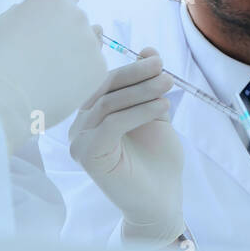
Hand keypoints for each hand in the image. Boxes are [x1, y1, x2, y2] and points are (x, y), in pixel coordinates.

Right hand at [0, 0, 106, 152]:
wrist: (3, 100)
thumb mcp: (1, 25)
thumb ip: (25, 14)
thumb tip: (37, 17)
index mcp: (52, 0)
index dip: (60, 6)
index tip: (52, 19)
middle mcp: (77, 17)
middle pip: (77, 20)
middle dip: (65, 32)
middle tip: (45, 54)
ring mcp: (91, 43)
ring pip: (89, 43)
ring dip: (77, 52)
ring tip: (53, 72)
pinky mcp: (100, 68)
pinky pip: (94, 66)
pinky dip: (82, 74)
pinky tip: (62, 85)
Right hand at [67, 47, 184, 245]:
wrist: (161, 200)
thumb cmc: (158, 160)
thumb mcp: (156, 115)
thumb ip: (149, 86)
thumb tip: (148, 50)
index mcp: (93, 114)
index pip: (107, 82)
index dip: (128, 66)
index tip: (155, 55)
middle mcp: (80, 126)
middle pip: (106, 88)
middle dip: (138, 74)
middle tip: (165, 69)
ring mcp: (80, 141)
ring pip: (109, 104)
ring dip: (142, 91)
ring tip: (169, 85)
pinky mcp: (88, 154)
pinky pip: (111, 124)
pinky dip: (139, 111)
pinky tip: (162, 107)